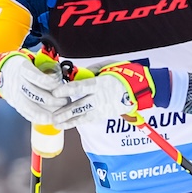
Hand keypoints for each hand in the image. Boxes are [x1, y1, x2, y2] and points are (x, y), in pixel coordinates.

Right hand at [0, 52, 71, 126]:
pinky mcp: (15, 103)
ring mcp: (15, 94)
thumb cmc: (21, 67)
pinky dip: (38, 118)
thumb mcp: (32, 62)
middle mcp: (18, 82)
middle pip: (36, 94)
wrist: (2, 70)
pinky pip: (26, 113)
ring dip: (47, 112)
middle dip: (53, 100)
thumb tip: (62, 83)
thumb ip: (45, 70)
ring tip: (59, 113)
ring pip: (31, 106)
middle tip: (65, 101)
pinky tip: (48, 119)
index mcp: (23, 68)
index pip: (38, 78)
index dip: (51, 84)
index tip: (62, 88)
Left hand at [52, 62, 167, 129]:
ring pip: (83, 116)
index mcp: (100, 84)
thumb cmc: (122, 76)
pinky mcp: (104, 114)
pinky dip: (77, 122)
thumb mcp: (107, 67)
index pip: (81, 87)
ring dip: (69, 121)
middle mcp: (100, 98)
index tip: (56, 92)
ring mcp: (102, 108)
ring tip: (56, 124)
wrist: (138, 90)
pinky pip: (89, 119)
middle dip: (65, 112)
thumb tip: (78, 74)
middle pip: (80, 105)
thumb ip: (92, 71)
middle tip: (53, 116)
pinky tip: (67, 125)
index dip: (68, 90)